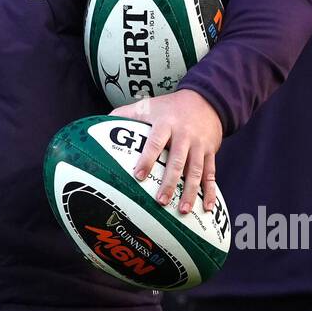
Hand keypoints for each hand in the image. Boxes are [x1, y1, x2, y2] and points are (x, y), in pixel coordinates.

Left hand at [111, 88, 223, 214]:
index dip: (147, 159)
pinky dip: (210, 192)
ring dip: (190, 192)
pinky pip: (211, 174)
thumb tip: (100, 122)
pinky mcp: (210, 152)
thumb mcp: (148, 105)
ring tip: (183, 210)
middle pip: (177, 161)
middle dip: (170, 182)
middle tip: (161, 201)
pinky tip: (206, 207)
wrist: (206, 100)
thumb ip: (125, 114)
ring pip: (196, 171)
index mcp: (166, 123)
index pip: (155, 142)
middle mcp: (184, 135)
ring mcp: (199, 145)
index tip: (138, 176)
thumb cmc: (170, 106)